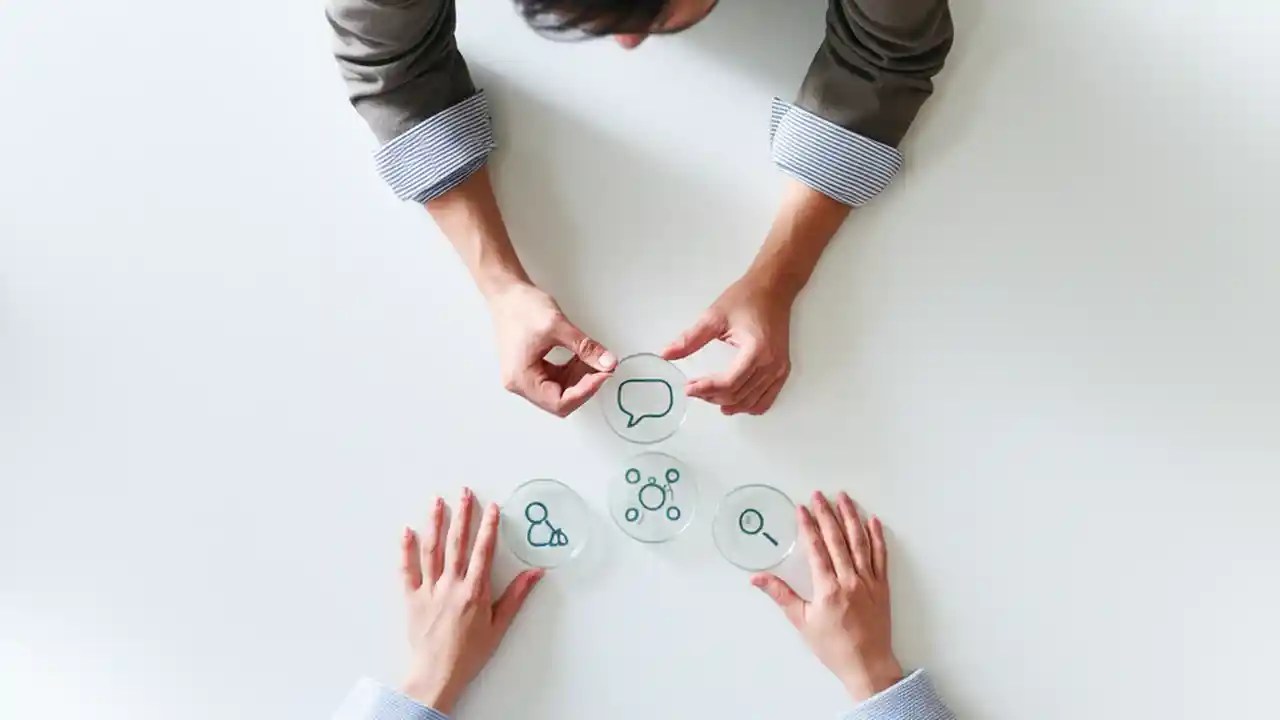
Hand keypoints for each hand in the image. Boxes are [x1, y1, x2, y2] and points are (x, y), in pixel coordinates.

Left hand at [399, 490, 544, 712]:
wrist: (437, 674)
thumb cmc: (469, 654)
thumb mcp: (499, 626)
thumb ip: (516, 596)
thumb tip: (535, 573)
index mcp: (475, 591)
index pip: (484, 550)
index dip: (488, 527)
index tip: (492, 507)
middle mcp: (451, 585)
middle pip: (457, 542)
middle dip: (462, 515)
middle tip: (465, 492)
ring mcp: (429, 590)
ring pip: (432, 549)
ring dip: (435, 523)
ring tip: (438, 501)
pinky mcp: (412, 598)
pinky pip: (407, 569)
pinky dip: (406, 549)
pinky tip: (407, 531)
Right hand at [488, 283, 615, 416]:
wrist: (507, 293)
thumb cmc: (521, 306)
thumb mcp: (559, 326)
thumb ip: (585, 348)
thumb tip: (608, 363)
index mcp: (521, 378)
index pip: (558, 402)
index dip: (585, 391)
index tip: (603, 375)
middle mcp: (519, 383)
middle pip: (559, 400)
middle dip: (584, 386)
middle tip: (603, 369)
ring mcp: (524, 377)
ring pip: (559, 391)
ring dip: (579, 379)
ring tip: (593, 360)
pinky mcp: (530, 369)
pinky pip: (555, 379)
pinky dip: (571, 372)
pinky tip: (581, 358)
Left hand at [661, 273, 793, 415]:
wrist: (773, 289)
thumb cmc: (747, 298)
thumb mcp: (714, 316)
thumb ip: (690, 339)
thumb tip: (666, 354)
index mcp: (756, 349)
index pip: (729, 382)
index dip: (706, 389)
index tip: (688, 388)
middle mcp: (772, 363)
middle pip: (738, 395)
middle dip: (712, 396)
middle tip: (694, 388)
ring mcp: (779, 369)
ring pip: (751, 403)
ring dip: (728, 403)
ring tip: (709, 395)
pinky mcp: (782, 370)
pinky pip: (766, 400)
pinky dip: (749, 406)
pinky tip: (734, 402)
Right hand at [752, 492, 903, 703]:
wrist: (867, 665)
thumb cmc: (833, 647)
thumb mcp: (802, 621)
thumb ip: (781, 595)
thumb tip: (757, 579)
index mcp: (829, 588)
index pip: (816, 548)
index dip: (808, 526)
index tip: (802, 508)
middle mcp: (850, 580)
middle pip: (837, 539)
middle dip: (827, 514)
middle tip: (819, 495)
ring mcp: (869, 581)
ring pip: (860, 542)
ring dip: (851, 518)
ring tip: (844, 498)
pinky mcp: (883, 586)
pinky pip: (881, 556)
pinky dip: (877, 537)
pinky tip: (873, 521)